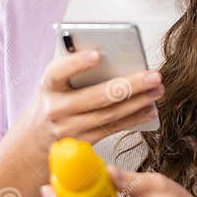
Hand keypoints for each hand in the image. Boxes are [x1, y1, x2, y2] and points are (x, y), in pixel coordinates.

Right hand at [21, 49, 164, 167]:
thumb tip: (113, 53)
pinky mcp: (83, 143)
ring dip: (138, 102)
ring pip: (109, 114)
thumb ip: (76, 66)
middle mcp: (56, 109)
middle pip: (97, 96)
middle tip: (154, 75)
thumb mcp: (57, 80)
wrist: (38, 136)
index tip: (98, 54)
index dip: (77, 63)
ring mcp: (69, 130)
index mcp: (48, 86)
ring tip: (157, 90)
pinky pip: (112, 128)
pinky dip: (133, 118)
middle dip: (130, 85)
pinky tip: (149, 108)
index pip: (59, 72)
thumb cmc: (56, 97)